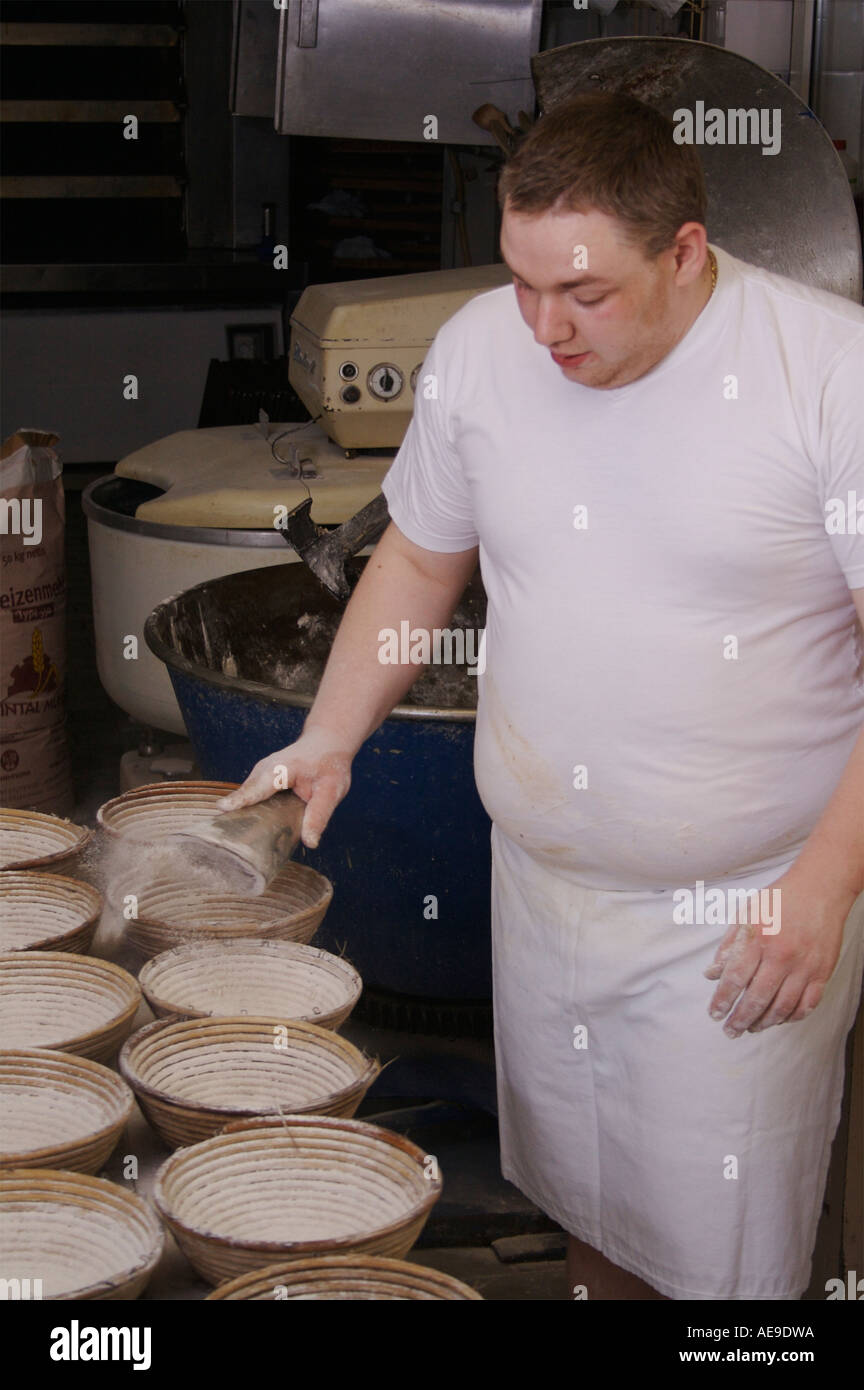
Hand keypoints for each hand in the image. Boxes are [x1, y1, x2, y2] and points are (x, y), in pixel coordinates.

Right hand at [216, 727, 352, 848]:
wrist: (325, 743)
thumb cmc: (329, 764)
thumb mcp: (333, 789)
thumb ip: (319, 815)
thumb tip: (310, 843)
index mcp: (281, 769)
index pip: (258, 787)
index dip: (241, 799)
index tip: (222, 809)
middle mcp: (264, 770)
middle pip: (244, 794)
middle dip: (232, 812)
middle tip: (223, 836)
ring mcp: (258, 775)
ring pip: (244, 797)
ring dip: (236, 815)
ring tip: (226, 837)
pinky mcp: (259, 783)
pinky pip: (248, 799)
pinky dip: (244, 812)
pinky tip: (240, 831)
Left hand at [703, 870, 855, 1037]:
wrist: (820, 889)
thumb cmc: (780, 899)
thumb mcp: (746, 913)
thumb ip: (729, 945)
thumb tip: (712, 974)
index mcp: (759, 938)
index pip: (735, 978)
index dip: (722, 1000)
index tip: (714, 1014)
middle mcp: (782, 955)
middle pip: (757, 998)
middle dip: (740, 1019)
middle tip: (730, 1031)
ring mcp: (805, 966)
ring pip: (783, 1006)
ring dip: (764, 1022)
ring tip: (752, 1028)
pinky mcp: (822, 972)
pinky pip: (808, 1004)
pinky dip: (792, 1016)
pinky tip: (780, 1019)